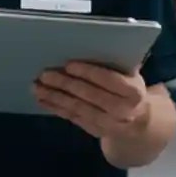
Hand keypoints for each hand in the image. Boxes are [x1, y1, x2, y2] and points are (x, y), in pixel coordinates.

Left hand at [33, 61, 150, 138]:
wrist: (139, 121)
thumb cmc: (129, 89)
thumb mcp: (131, 75)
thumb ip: (116, 63)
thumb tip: (88, 45)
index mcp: (134, 92)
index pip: (110, 80)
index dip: (89, 72)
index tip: (68, 64)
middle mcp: (122, 110)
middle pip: (89, 95)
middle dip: (65, 84)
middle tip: (45, 74)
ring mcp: (108, 124)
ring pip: (77, 108)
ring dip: (54, 97)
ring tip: (37, 87)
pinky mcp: (94, 131)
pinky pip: (72, 118)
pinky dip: (55, 108)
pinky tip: (42, 100)